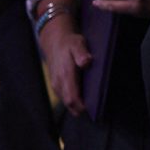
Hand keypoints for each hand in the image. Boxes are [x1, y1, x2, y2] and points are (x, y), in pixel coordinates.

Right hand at [36, 0, 90, 116]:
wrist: (55, 40)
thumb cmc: (70, 42)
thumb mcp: (78, 43)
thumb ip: (82, 54)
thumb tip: (86, 62)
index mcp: (65, 74)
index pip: (72, 98)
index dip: (81, 106)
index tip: (93, 107)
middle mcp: (59, 82)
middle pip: (69, 103)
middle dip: (80, 108)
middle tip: (94, 107)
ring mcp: (56, 84)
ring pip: (66, 101)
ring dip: (76, 105)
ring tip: (90, 102)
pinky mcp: (55, 84)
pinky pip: (64, 96)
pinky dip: (72, 99)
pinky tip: (82, 96)